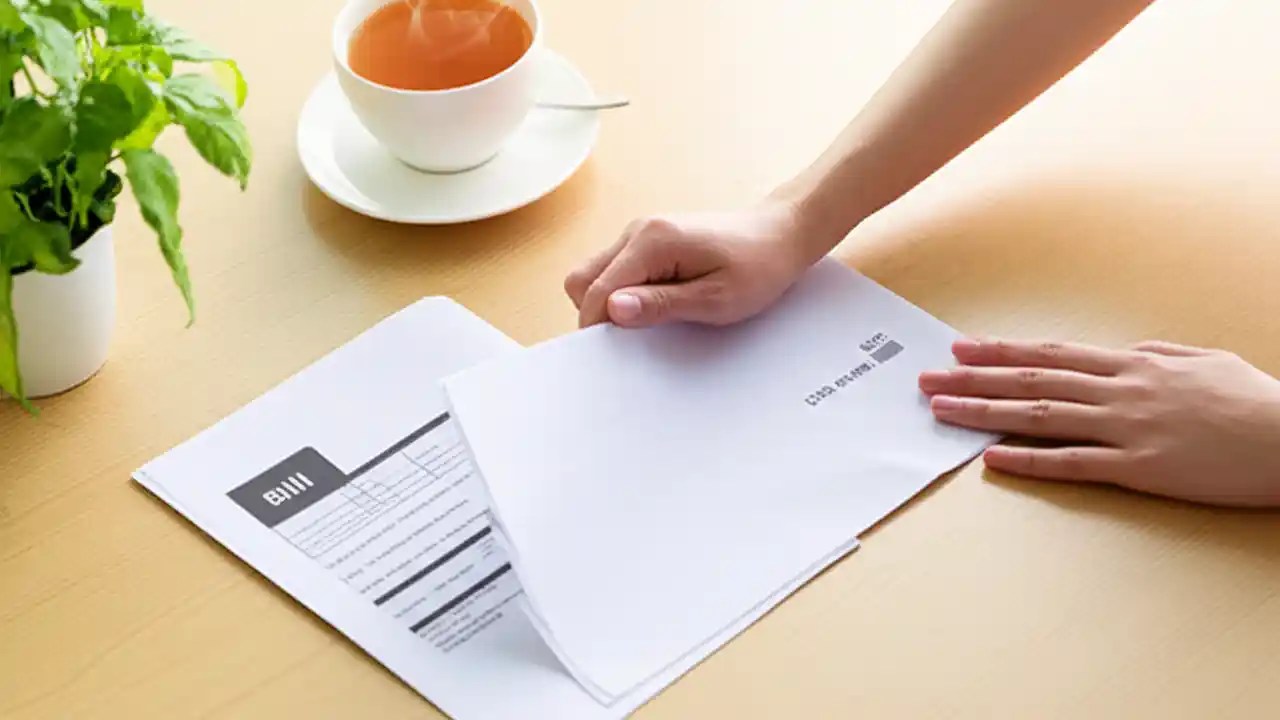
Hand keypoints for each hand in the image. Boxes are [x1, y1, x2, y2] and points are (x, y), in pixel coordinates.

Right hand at [563, 202, 813, 327]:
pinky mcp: (649, 241)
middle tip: (633, 337)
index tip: (614, 353)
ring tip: (650, 320)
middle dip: (597, 313)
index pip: (596, 290)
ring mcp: (641, 233)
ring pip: (596, 274)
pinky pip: (617, 270)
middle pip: (583, 279)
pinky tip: (656, 304)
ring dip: (611, 302)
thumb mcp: (715, 299)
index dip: (598, 326)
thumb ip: (661, 305)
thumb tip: (613, 310)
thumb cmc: (758, 266)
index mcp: (652, 242)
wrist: (782, 235)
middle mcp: (638, 231)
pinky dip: (624, 292)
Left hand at [918, 338, 1279, 507]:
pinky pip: (1073, 464)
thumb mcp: (1203, 360)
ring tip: (941, 411)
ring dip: (984, 412)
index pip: (1051, 355)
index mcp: (1133, 364)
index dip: (1001, 351)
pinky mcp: (1140, 468)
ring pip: (1040, 416)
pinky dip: (1029, 460)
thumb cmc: (1254, 399)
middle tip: (927, 378)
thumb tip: (1126, 351)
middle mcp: (1120, 391)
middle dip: (974, 378)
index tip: (961, 347)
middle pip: (1031, 381)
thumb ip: (1157, 353)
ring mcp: (1127, 428)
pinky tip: (991, 458)